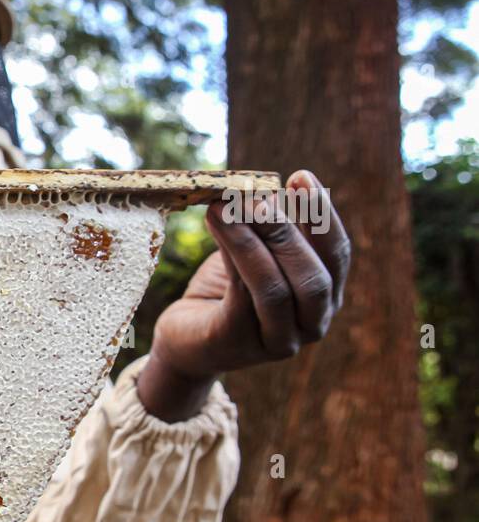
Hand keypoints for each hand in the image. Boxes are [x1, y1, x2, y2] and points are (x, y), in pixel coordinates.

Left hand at [138, 169, 351, 420]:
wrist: (184, 339)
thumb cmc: (224, 293)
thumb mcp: (254, 258)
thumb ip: (268, 233)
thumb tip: (262, 188)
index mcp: (326, 299)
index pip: (337, 257)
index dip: (323, 216)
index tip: (301, 177)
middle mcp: (312, 326)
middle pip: (312, 277)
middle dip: (287, 231)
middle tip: (257, 196)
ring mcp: (278, 342)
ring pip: (274, 288)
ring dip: (250, 241)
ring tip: (225, 206)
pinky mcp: (239, 344)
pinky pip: (241, 297)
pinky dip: (230, 255)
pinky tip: (216, 224)